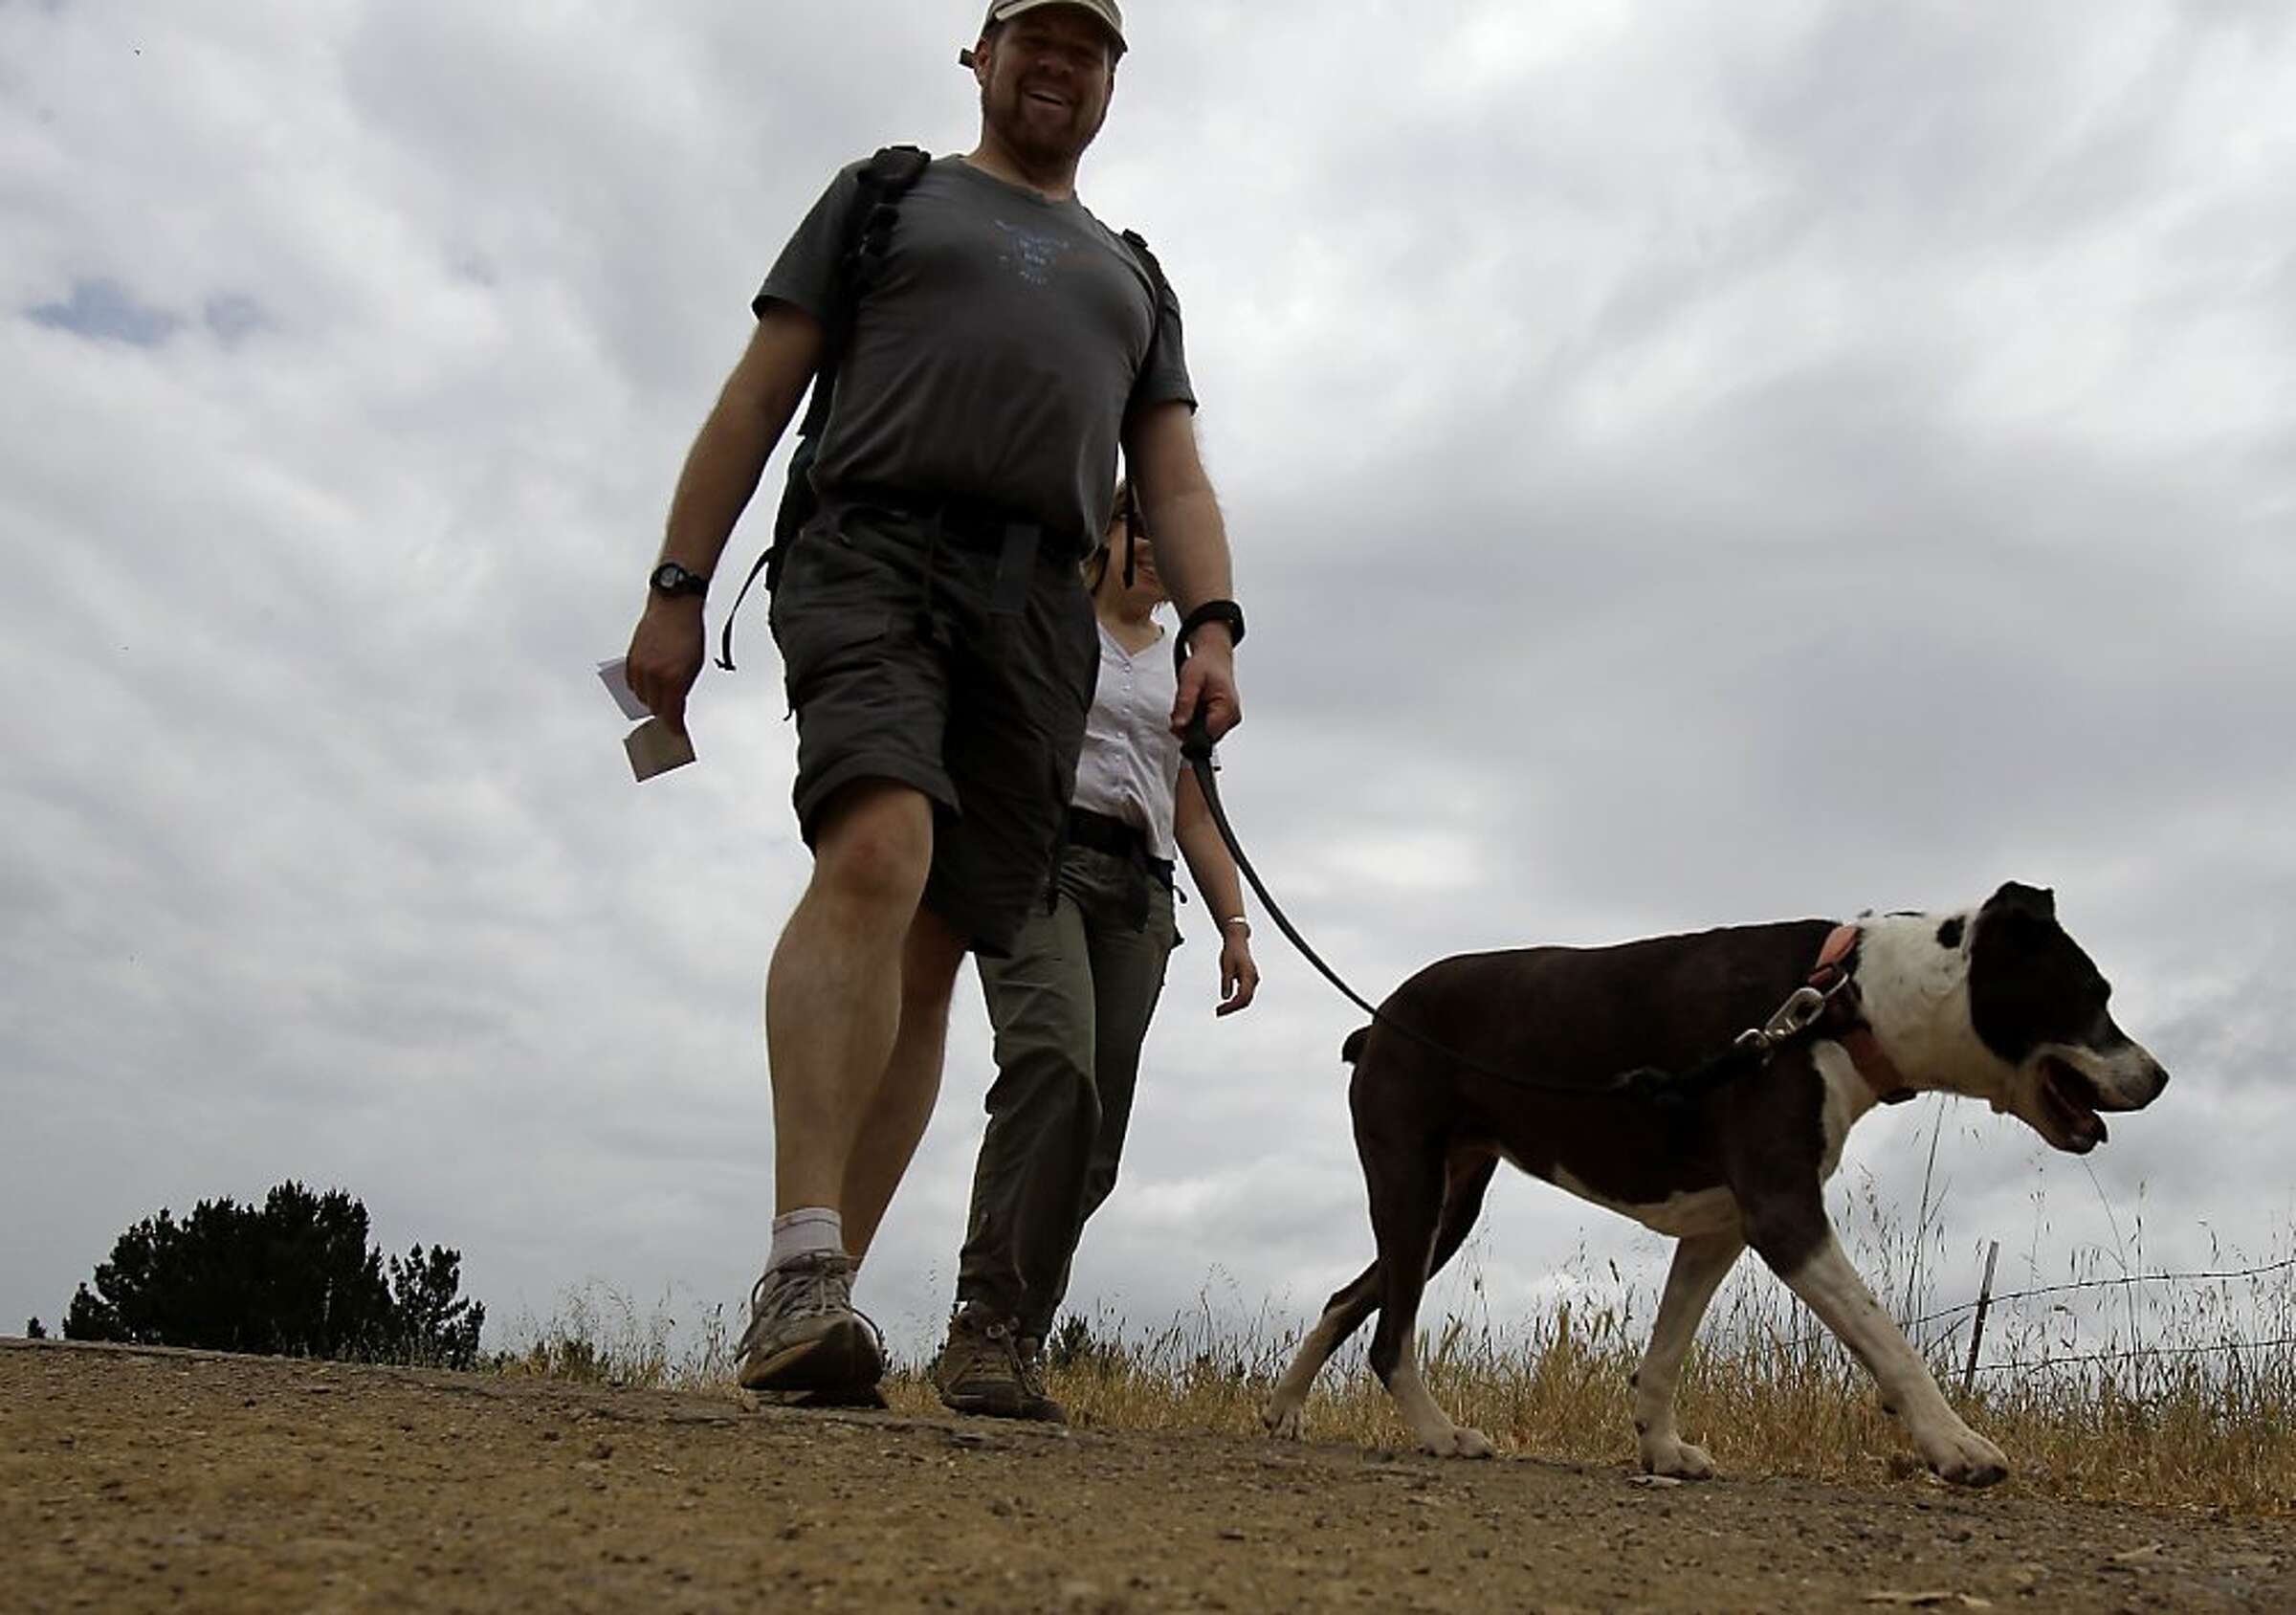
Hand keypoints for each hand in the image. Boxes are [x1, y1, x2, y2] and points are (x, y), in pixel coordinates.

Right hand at [624, 596, 706, 732]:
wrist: (673, 606)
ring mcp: (640, 667)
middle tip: (670, 712)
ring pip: (642, 696)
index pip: (671, 712)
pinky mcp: (630, 659)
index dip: (674, 725)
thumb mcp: (694, 665)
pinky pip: (632, 683)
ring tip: (660, 695)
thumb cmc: (689, 632)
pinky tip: (648, 683)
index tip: (676, 731)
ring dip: (651, 699)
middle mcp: (655, 674)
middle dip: (663, 711)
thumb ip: (683, 687)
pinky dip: (640, 686)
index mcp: (674, 678)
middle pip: (655, 707)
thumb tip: (676, 704)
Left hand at [1171, 628, 1240, 743]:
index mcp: (1227, 707)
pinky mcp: (1225, 720)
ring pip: (1205, 735)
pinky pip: (1207, 729)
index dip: (1188, 731)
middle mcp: (1233, 717)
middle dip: (1189, 727)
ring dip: (1193, 725)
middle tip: (1182, 709)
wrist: (1213, 657)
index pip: (1207, 735)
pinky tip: (1196, 708)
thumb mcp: (1190, 680)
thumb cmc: (1205, 664)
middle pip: (1206, 737)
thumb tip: (1179, 725)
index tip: (1179, 719)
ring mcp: (1230, 720)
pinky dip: (1197, 722)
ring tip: (1191, 704)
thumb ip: (1185, 703)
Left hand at [1215, 928, 1258, 1015]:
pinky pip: (1245, 994)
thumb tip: (1226, 998)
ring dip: (1234, 1006)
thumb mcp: (1226, 966)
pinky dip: (1236, 1000)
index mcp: (1249, 975)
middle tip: (1218, 1013)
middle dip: (1232, 1008)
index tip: (1220, 1010)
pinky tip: (1227, 1003)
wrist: (1237, 941)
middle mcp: (1253, 979)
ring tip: (1221, 1010)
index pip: (1242, 997)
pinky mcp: (1249, 980)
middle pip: (1245, 1000)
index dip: (1232, 1006)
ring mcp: (1253, 980)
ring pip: (1246, 998)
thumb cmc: (1231, 951)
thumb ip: (1226, 982)